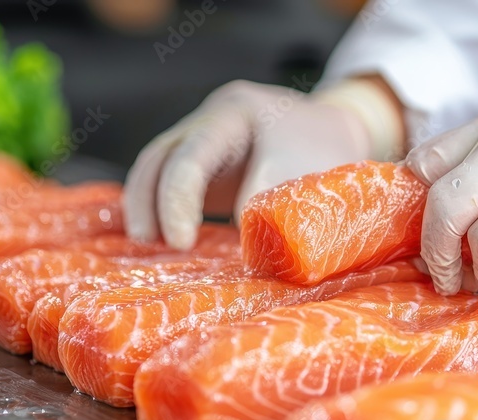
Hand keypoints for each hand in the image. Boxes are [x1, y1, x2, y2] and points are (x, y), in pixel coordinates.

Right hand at [124, 77, 403, 248]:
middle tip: (157, 245)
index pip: (195, 153)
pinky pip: (163, 180)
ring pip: (154, 166)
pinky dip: (156, 208)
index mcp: (240, 112)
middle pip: (163, 155)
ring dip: (144, 205)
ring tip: (147, 243)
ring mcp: (202, 139)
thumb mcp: (314, 177)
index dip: (180, 199)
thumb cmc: (329, 154)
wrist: (333, 133)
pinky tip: (155, 239)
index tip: (182, 243)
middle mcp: (212, 120)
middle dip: (153, 201)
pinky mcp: (200, 164)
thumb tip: (250, 248)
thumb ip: (280, 205)